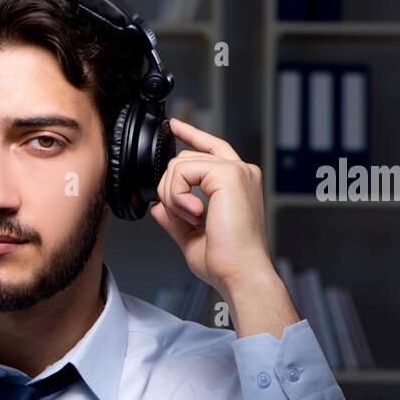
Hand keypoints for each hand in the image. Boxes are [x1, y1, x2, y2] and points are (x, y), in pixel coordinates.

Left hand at [148, 117, 274, 298]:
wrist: (240, 272)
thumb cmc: (226, 261)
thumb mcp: (192, 237)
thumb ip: (175, 219)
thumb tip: (159, 207)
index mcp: (237, 183)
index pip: (211, 148)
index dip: (191, 134)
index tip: (174, 126)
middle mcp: (241, 172)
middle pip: (185, 158)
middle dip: (170, 188)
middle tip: (185, 217)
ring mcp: (236, 170)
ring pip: (179, 164)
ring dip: (173, 196)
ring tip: (192, 218)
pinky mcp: (228, 174)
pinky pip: (182, 170)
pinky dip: (177, 195)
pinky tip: (194, 214)